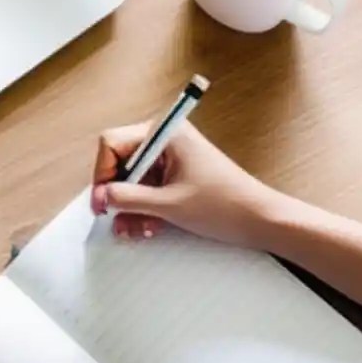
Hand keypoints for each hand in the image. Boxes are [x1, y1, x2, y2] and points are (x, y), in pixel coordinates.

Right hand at [90, 121, 282, 246]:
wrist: (260, 220)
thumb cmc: (225, 204)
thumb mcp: (169, 204)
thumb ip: (128, 198)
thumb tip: (101, 196)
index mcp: (165, 133)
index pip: (112, 143)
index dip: (102, 174)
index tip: (102, 202)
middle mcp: (165, 139)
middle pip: (120, 162)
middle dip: (117, 194)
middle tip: (115, 219)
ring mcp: (170, 157)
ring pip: (132, 180)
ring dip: (130, 207)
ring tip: (136, 229)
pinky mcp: (175, 175)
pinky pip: (147, 189)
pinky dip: (143, 209)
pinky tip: (149, 227)